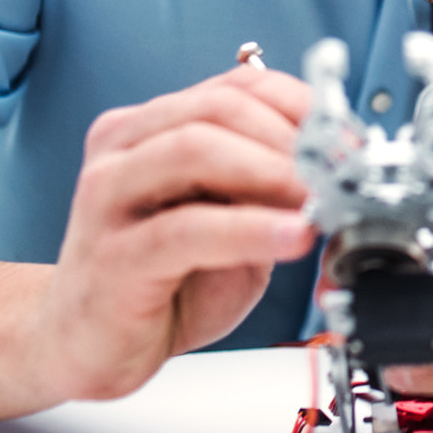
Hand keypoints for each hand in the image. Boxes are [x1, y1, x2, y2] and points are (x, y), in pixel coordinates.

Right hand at [30, 65, 317, 403]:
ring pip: (196, 149)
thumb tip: (333, 170)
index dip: (303, 107)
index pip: (237, 87)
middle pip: (219, 110)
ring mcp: (108, 198)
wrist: (85, 345)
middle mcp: (122, 149)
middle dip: (292, 138)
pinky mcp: (111, 256)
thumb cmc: (158, 281)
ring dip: (272, 171)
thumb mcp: (228, 222)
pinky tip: (291, 237)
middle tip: (339, 174)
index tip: (347, 141)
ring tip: (316, 203)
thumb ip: (265, 188)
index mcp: (151, 127)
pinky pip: (187, 229)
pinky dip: (250, 229)